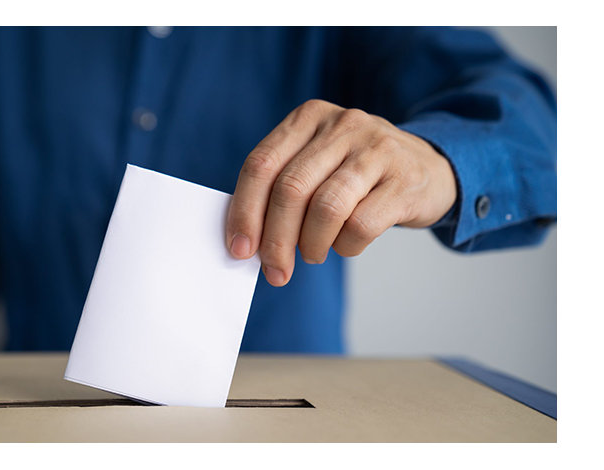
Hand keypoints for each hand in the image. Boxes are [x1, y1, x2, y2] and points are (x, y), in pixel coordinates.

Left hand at [226, 99, 456, 286]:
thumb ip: (281, 188)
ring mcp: (376, 149)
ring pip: (325, 208)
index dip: (244, 211)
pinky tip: (346, 243)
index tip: (239, 249)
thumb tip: (246, 241)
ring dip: (311, 245)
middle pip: (290, 189)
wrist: (430, 167)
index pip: (261, 164)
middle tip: (275, 270)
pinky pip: (361, 225)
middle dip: (275, 239)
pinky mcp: (403, 180)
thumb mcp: (317, 162)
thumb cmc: (358, 174)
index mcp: (308, 117)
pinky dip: (346, 246)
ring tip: (313, 254)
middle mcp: (342, 125)